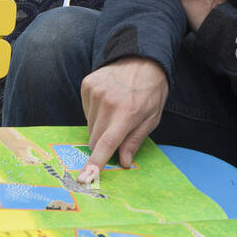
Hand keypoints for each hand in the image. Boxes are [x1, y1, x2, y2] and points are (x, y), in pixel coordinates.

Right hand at [78, 56, 168, 173]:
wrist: (142, 58)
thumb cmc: (151, 91)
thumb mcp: (152, 117)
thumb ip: (135, 140)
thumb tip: (123, 163)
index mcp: (127, 112)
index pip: (106, 144)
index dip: (95, 163)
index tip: (84, 179)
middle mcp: (107, 101)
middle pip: (94, 140)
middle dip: (104, 143)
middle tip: (119, 131)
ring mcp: (95, 91)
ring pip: (89, 126)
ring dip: (100, 127)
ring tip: (116, 111)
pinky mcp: (87, 84)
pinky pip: (86, 111)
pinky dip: (95, 112)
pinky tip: (108, 101)